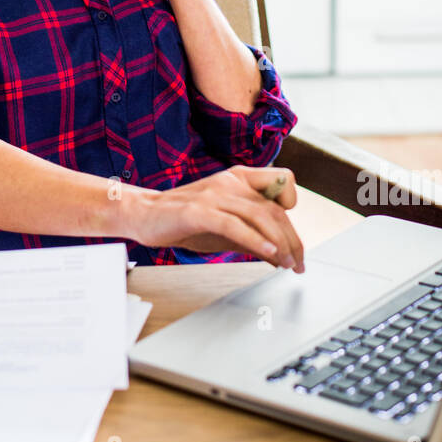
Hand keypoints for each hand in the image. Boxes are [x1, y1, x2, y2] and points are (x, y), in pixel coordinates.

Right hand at [126, 165, 304, 269]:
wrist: (144, 214)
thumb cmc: (186, 220)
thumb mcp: (226, 227)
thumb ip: (252, 236)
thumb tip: (281, 257)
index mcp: (238, 178)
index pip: (281, 181)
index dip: (292, 204)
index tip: (293, 234)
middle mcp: (230, 181)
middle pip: (274, 208)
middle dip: (292, 239)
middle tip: (298, 264)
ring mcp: (214, 194)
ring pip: (259, 215)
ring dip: (280, 243)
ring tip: (288, 264)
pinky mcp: (199, 211)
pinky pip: (235, 225)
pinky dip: (256, 240)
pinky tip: (268, 254)